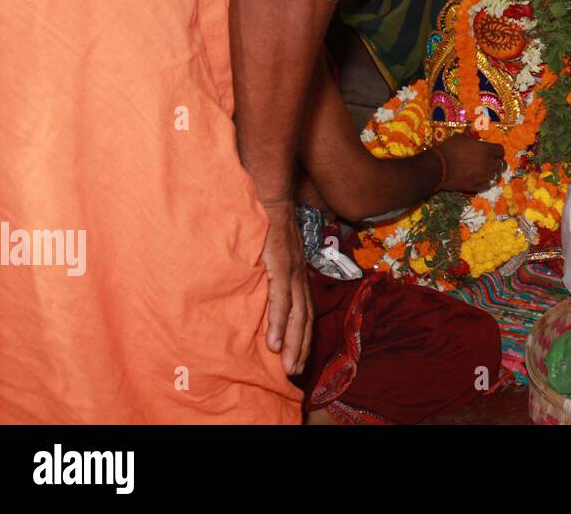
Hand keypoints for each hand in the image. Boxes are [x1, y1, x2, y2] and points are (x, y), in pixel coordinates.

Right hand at [258, 199, 311, 375]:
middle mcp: (299, 277)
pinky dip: (278, 323)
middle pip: (304, 319)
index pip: (305, 312)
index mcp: (298, 275)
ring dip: (292, 343)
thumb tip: (265, 292)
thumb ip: (274, 273)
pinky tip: (273, 342)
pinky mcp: (279, 266)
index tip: (300, 358)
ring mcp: (291, 272)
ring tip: (288, 366)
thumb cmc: (269, 224)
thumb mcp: (274, 254)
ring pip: (295, 315)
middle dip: (301, 348)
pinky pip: (280, 300)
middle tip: (296, 372)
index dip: (304, 336)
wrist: (271, 197)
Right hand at [436, 135, 506, 192]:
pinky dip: (486, 183)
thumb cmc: (449, 149)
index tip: (493, 152)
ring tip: (487, 173)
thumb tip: (473, 138)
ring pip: (497, 177)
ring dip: (493, 174)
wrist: (439, 167)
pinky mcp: (477, 186)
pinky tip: (481, 180)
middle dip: (497, 163)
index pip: (501, 151)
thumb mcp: (461, 138)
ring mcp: (484, 176)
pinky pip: (488, 186)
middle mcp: (489, 163)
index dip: (497, 151)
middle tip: (491, 163)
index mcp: (487, 150)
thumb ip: (472, 140)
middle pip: (502, 165)